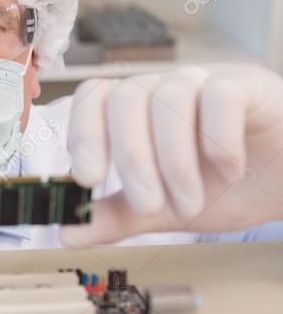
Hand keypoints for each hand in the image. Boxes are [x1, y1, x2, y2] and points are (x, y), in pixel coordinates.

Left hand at [62, 63, 282, 245]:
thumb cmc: (226, 188)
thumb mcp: (163, 209)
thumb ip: (116, 216)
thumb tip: (66, 231)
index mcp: (138, 112)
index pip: (94, 98)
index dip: (83, 134)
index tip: (86, 180)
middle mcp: (166, 89)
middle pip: (126, 98)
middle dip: (132, 159)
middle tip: (150, 206)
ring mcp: (206, 81)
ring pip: (169, 98)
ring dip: (175, 160)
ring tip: (192, 204)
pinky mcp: (247, 84)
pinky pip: (219, 96)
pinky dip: (217, 140)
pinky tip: (228, 170)